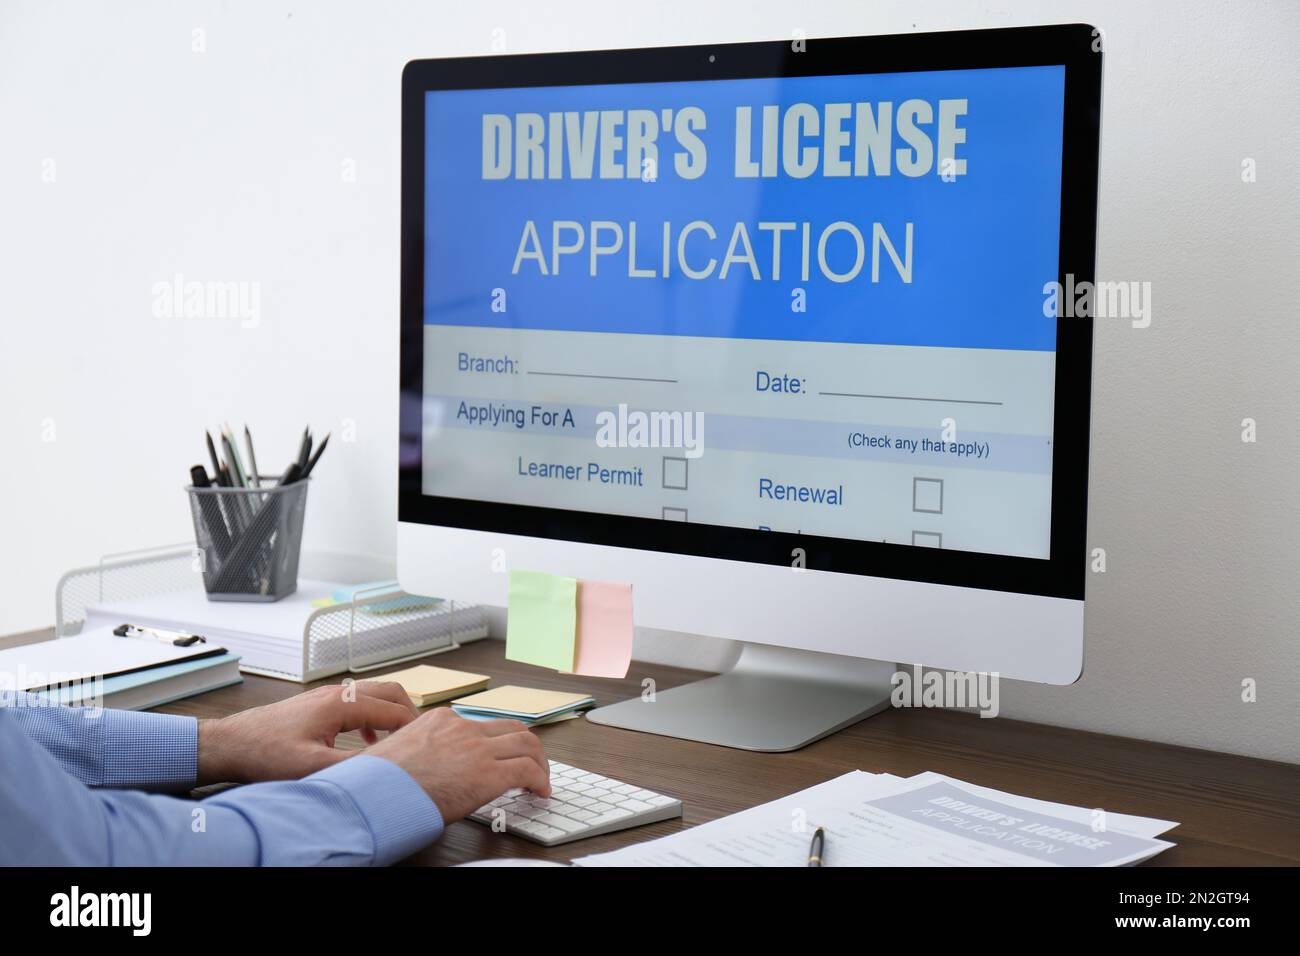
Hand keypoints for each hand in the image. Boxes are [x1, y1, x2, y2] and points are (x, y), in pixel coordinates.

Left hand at [197, 681, 417, 784]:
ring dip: (391, 713)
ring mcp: (327, 695)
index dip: (414, 727)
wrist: (231, 743)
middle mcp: (338, 693)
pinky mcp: (318, 704)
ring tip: (400, 739)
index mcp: (341, 703)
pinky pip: (359, 702)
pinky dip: (373, 717)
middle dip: (409, 713)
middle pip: (389, 691)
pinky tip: (368, 741)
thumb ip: (351, 764)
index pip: (393, 709)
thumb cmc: (264, 752)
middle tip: (421, 737)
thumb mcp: (311, 766)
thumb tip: (384, 766)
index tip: (427, 743)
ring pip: (374, 695)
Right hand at [365, 707, 550, 822]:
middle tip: (533, 764)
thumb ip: (416, 751)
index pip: (481, 725)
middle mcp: (462, 728)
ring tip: (540, 779)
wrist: (374, 794)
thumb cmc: (376, 781)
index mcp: (440, 720)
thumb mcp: (395, 752)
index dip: (497, 742)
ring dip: (539, 762)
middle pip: (511, 728)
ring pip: (527, 743)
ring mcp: (477, 748)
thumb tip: (418, 767)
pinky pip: (528, 771)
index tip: (501, 756)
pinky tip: (540, 792)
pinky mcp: (488, 773)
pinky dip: (540, 780)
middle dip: (527, 746)